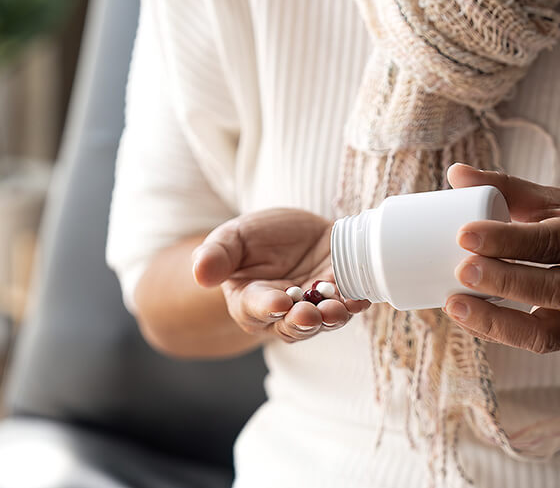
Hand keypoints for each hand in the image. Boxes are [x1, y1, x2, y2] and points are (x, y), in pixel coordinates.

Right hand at [192, 209, 369, 342]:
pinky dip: (355, 304)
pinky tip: (360, 299)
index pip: (255, 309)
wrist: (293, 232)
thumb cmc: (256, 238)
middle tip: (311, 314)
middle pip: (291, 326)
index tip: (279, 303)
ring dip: (331, 318)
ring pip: (322, 322)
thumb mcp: (232, 238)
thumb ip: (216, 255)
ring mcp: (313, 306)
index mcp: (249, 301)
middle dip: (303, 322)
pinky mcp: (339, 296)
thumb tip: (199, 274)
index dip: (267, 307)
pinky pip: (348, 306)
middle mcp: (282, 313)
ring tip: (338, 310)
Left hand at [444, 163, 559, 353]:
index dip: (507, 240)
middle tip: (460, 270)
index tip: (463, 234)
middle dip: (504, 280)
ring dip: (498, 320)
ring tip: (455, 304)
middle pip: (556, 286)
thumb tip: (455, 172)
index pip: (553, 239)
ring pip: (551, 328)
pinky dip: (501, 333)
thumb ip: (508, 188)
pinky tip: (469, 319)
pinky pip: (542, 342)